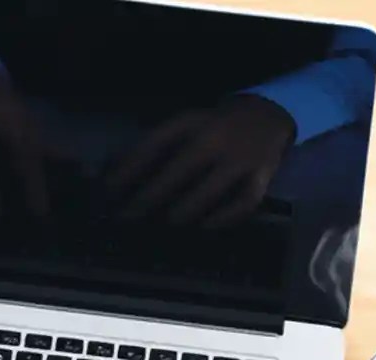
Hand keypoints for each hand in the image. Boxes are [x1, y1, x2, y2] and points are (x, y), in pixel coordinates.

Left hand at [107, 94, 295, 228]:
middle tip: (129, 218)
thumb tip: (112, 174)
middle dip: (149, 197)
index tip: (107, 192)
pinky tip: (206, 227)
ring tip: (166, 224)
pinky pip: (243, 203)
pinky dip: (224, 218)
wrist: (268, 115)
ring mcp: (241, 158)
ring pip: (208, 190)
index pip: (153, 145)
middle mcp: (215, 138)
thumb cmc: (214, 127)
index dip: (127, 170)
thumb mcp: (186, 125)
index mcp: (191, 122)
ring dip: (183, 211)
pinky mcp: (262, 176)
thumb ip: (156, 147)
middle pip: (178, 170)